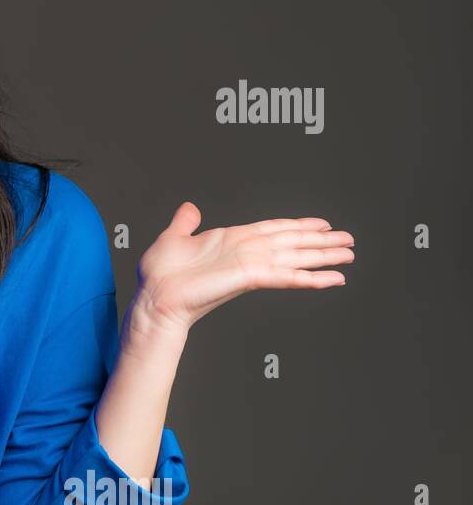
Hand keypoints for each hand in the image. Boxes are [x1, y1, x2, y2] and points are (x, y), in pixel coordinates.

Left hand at [131, 202, 354, 334]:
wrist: (154, 296)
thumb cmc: (160, 274)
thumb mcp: (173, 237)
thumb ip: (185, 222)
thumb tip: (189, 207)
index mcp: (232, 240)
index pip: (273, 228)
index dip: (299, 225)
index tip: (322, 224)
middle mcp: (247, 252)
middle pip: (293, 242)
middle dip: (321, 241)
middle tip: (348, 240)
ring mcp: (251, 266)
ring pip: (297, 258)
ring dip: (324, 257)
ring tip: (349, 255)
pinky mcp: (251, 279)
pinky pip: (288, 276)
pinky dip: (312, 278)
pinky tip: (334, 278)